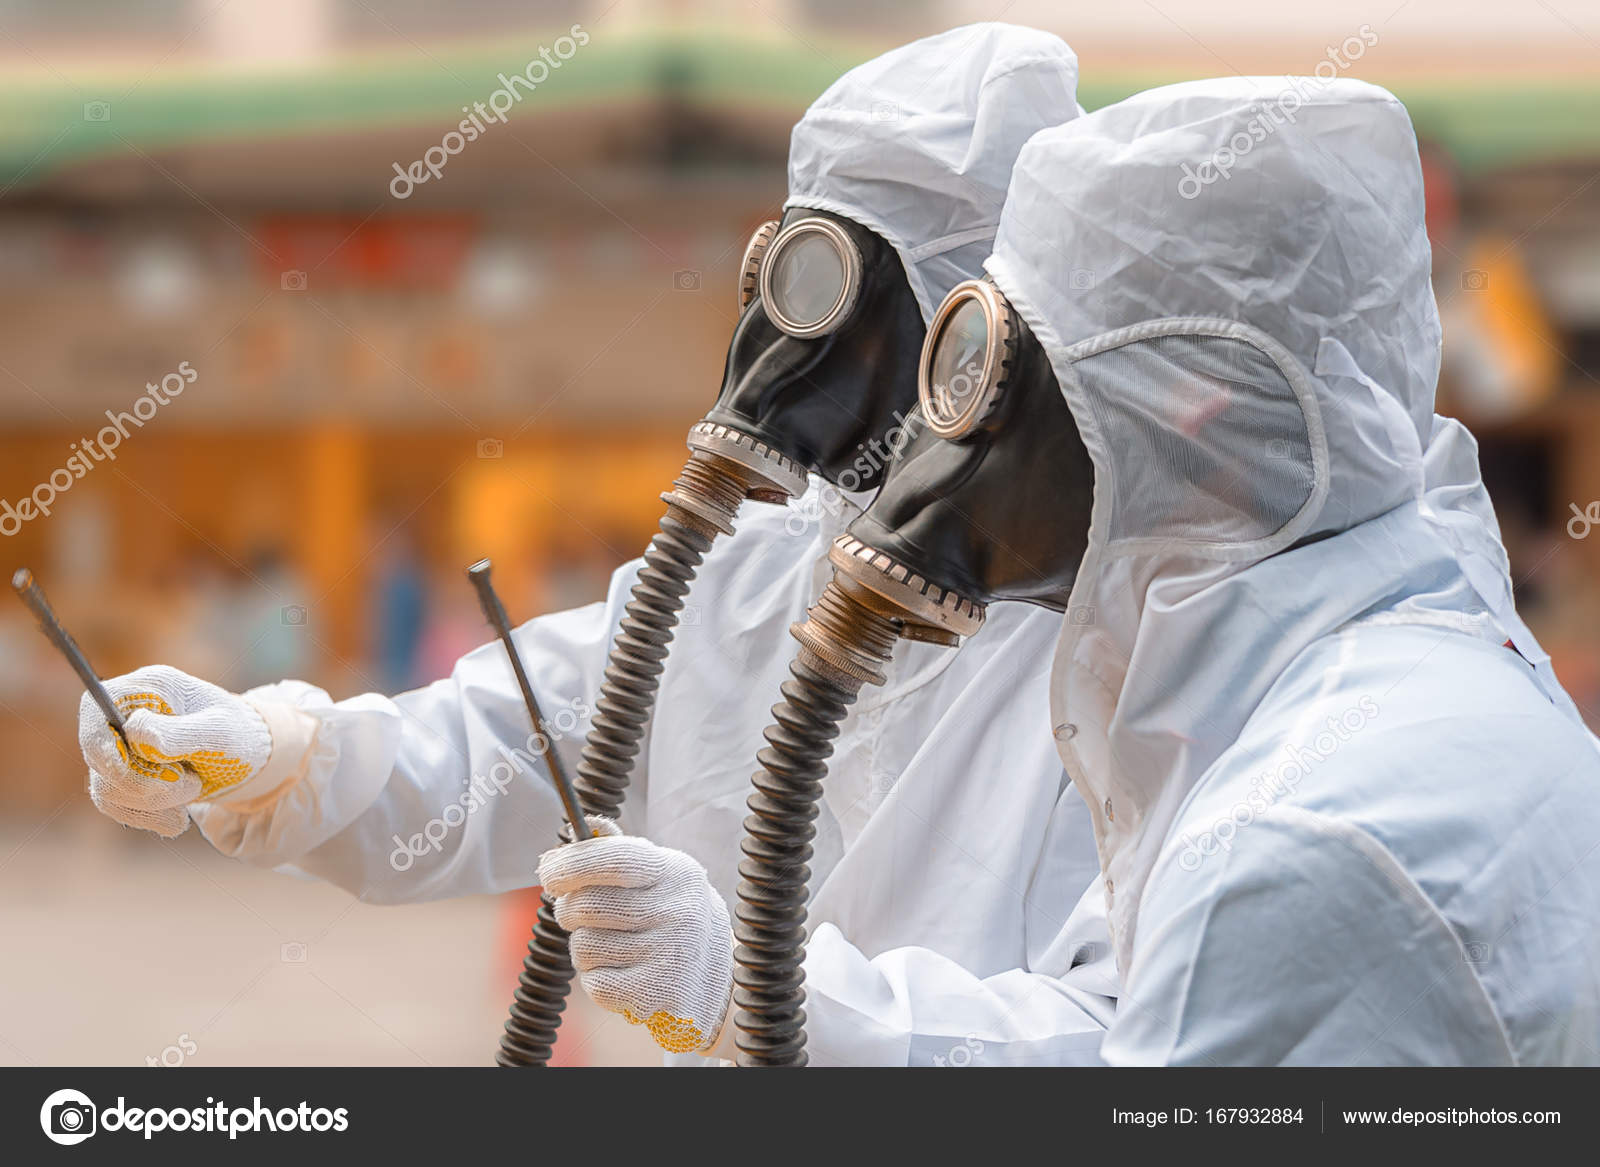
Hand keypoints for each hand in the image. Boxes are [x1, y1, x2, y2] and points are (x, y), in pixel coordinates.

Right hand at [78, 665, 274, 837]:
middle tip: (190, 785)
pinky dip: (144, 816)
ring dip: (149, 802)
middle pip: (99, 754)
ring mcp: (124, 745)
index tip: (132, 770)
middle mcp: (128, 713)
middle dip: (143, 781)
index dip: (104, 745)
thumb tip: (134, 730)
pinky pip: (115, 803)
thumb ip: (179, 732)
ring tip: (192, 795)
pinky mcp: (127, 774)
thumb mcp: (221, 732)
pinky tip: (175, 821)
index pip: (96, 709)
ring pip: (106, 784)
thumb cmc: (242, 735)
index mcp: (150, 687)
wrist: (256, 759)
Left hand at [539, 818, 734, 1055]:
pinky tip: (620, 971)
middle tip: (577, 912)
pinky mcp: (656, 993)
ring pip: (584, 946)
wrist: (717, 973)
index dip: (572, 864)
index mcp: (675, 872)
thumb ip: (617, 850)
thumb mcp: (657, 875)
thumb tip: (580, 827)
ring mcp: (668, 954)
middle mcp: (676, 910)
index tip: (548, 872)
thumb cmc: (670, 913)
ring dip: (584, 947)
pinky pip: (594, 983)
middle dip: (569, 909)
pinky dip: (595, 978)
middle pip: (589, 905)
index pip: (616, 860)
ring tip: (609, 944)